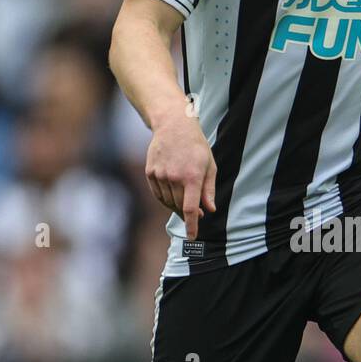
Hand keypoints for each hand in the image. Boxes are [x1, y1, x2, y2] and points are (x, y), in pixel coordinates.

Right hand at [145, 101, 215, 239]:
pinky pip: (158, 194)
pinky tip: (172, 191)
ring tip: (184, 193)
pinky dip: (165, 198)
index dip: (191, 225)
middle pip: (179, 206)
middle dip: (188, 212)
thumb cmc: (196, 146)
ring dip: (176, 204)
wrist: (173, 125)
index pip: (190, 208)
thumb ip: (209, 190)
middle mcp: (174, 177)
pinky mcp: (150, 173)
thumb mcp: (210, 165)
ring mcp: (160, 175)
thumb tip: (209, 210)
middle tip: (196, 211)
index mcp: (192, 176)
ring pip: (167, 201)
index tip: (192, 236)